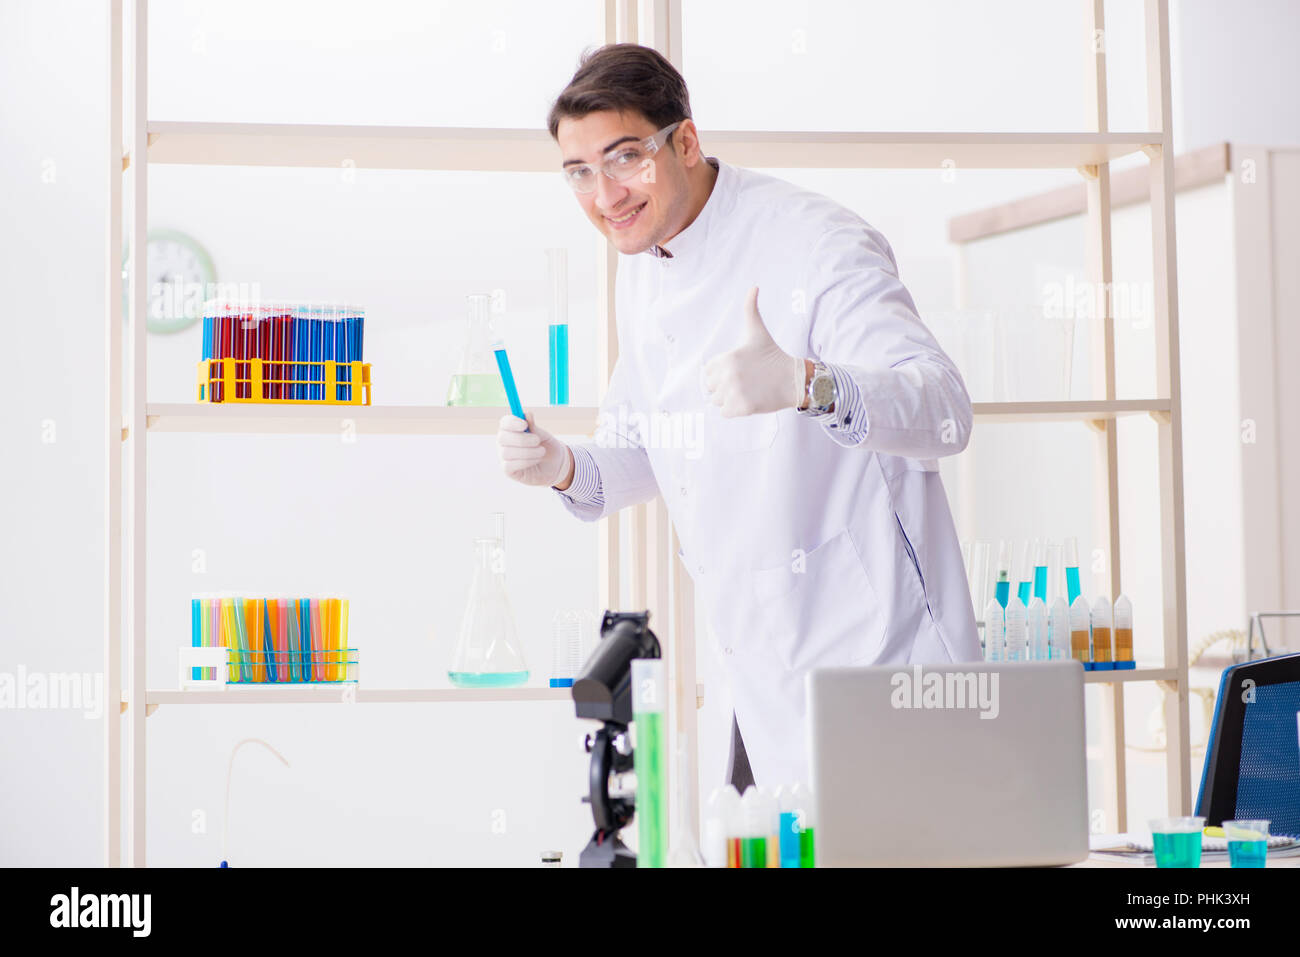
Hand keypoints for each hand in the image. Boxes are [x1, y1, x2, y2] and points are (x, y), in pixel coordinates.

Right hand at [497, 412, 572, 487]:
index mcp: (511, 429)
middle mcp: (504, 442)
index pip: (504, 423)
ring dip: (528, 452)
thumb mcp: (545, 436)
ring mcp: (504, 456)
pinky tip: (536, 460)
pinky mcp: (508, 470)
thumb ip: (535, 427)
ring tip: (541, 452)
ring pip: (507, 452)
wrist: (555, 466)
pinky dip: (526, 462)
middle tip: (537, 441)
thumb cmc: (547, 447)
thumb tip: (527, 414)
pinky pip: (510, 465)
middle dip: (522, 439)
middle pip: (502, 437)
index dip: (512, 423)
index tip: (524, 424)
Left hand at [702, 287, 805, 416]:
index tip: (739, 369)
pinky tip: (749, 400)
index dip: (721, 371)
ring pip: (717, 401)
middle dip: (725, 386)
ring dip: (729, 399)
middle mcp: (728, 375)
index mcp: (727, 358)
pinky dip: (734, 410)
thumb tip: (754, 286)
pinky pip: (725, 413)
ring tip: (748, 390)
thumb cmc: (773, 355)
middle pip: (711, 388)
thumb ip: (750, 309)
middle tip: (745, 381)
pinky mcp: (741, 408)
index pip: (708, 371)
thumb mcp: (758, 331)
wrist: (793, 379)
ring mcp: (735, 393)